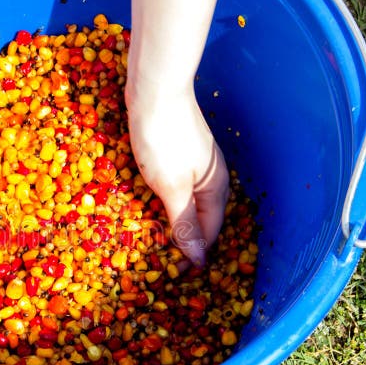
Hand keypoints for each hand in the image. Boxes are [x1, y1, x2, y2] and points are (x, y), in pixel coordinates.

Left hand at [126, 84, 228, 266]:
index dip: (193, 256)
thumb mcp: (172, 187)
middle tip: (163, 264)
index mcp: (216, 189)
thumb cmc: (162, 139)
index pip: (209, 234)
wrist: (154, 88)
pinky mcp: (178, 152)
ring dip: (174, 223)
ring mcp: (195, 163)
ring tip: (155, 242)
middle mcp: (211, 178)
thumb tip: (198, 258)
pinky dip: (164, 202)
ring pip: (188, 203)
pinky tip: (149, 207)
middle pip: (202, 219)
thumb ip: (184, 222)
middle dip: (186, 242)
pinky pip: (175, 186)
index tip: (174, 276)